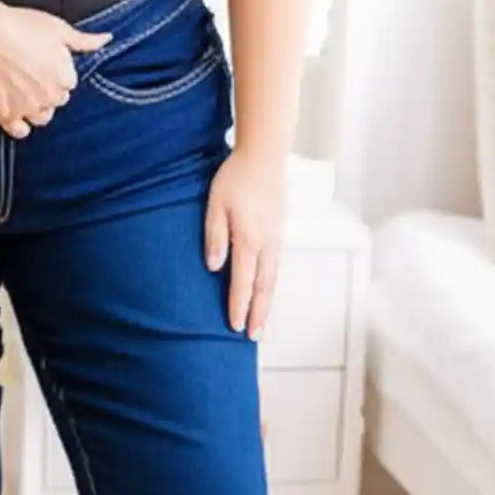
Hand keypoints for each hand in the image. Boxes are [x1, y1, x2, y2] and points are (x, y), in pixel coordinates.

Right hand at [0, 4, 110, 137]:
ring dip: (35, 107)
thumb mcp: (58, 28)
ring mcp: (28, 108)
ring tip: (21, 90)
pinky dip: (18, 125)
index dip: (55, 73)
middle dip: (46, 90)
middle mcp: (50, 96)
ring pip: (41, 117)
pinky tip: (14, 113)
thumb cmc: (21, 25)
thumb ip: (84, 40)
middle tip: (29, 73)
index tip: (43, 63)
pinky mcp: (6, 114)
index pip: (68, 84)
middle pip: (56, 101)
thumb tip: (107, 40)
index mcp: (65, 77)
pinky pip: (19, 131)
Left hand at [204, 148, 285, 340]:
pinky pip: (277, 266)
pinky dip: (272, 284)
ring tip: (262, 322)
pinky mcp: (280, 232)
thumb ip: (215, 237)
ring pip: (273, 278)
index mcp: (249, 240)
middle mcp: (267, 244)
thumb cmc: (235, 179)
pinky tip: (267, 290)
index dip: (239, 306)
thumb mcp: (215, 205)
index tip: (234, 326)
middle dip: (258, 313)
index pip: (243, 282)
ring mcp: (277, 239)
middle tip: (253, 337)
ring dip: (267, 302)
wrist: (264, 157)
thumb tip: (215, 267)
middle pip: (264, 287)